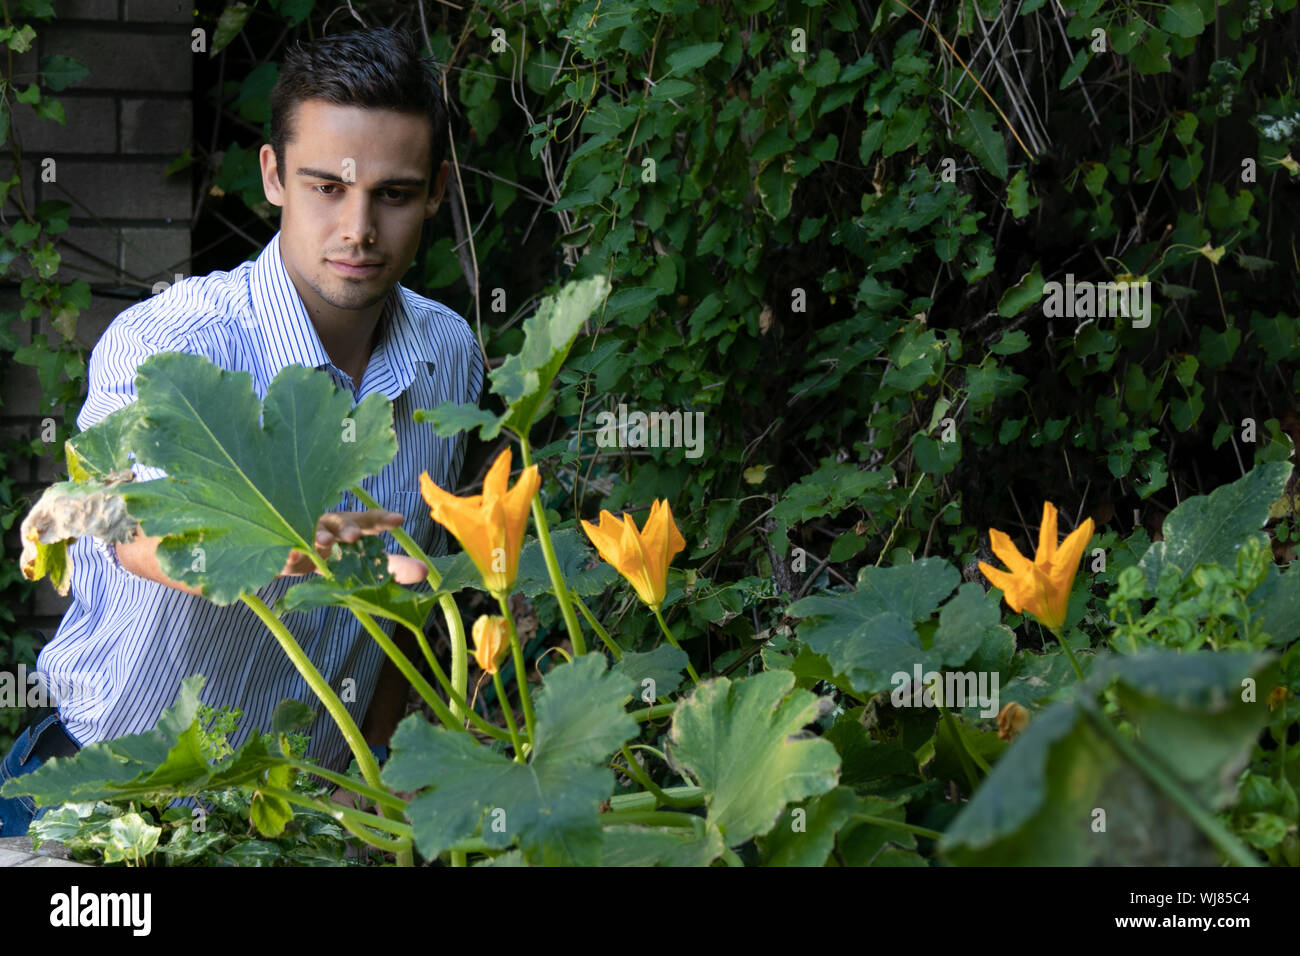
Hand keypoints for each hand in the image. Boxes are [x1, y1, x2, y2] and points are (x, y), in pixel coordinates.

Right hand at [279, 509, 427, 584]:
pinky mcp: (286, 547)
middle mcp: (332, 526)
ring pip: (313, 532)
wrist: (291, 554)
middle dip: (348, 528)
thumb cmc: (335, 554)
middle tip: (354, 536)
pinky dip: (290, 553)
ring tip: (321, 543)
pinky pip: (288, 549)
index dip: (383, 519)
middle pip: (341, 522)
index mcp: (353, 527)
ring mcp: (306, 533)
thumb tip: (426, 572)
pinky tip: (291, 557)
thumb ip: (394, 567)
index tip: (398, 519)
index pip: (370, 521)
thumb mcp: (364, 560)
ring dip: (318, 536)